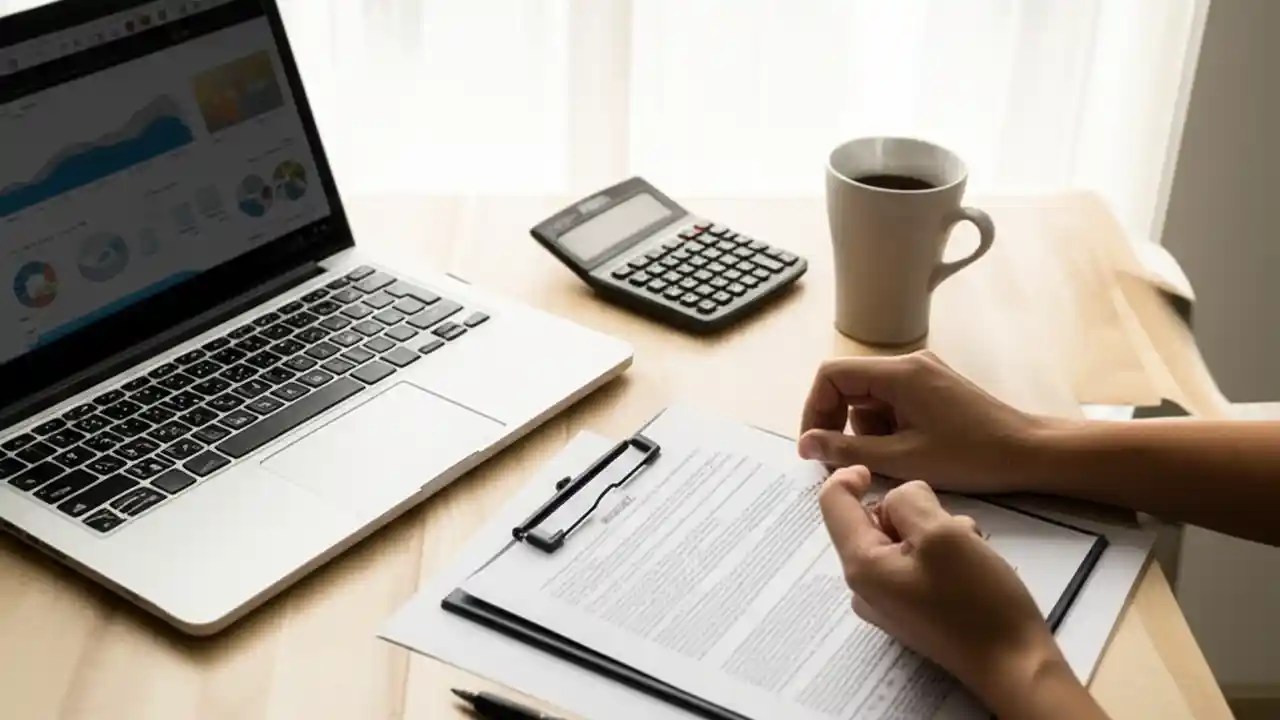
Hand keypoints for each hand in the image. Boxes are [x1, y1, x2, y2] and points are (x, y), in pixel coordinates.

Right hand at [799, 350, 1050, 492]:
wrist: (1030, 453)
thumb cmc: (971, 457)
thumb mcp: (902, 460)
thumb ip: (847, 451)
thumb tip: (806, 444)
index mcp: (899, 373)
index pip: (831, 375)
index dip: (814, 409)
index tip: (814, 446)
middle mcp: (908, 364)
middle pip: (848, 385)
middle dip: (839, 424)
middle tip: (840, 462)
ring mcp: (922, 374)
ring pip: (869, 399)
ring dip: (866, 431)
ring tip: (890, 461)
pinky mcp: (933, 389)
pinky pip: (892, 403)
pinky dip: (887, 429)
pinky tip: (908, 453)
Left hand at [819, 467, 1103, 717]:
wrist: (1014, 665)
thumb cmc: (978, 600)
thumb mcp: (941, 532)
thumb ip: (908, 500)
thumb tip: (897, 497)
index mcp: (861, 565)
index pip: (833, 504)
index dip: (850, 475)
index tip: (878, 469)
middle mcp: (864, 586)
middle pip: (871, 521)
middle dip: (910, 511)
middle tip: (950, 525)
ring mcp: (888, 601)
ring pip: (899, 540)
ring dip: (932, 532)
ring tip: (969, 549)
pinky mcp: (913, 611)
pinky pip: (914, 564)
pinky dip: (939, 554)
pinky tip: (970, 567)